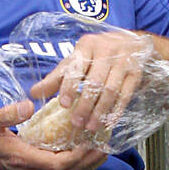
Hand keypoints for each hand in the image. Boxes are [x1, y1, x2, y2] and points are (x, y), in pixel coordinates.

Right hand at [0, 100, 108, 169]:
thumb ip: (8, 113)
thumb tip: (30, 105)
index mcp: (23, 160)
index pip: (59, 163)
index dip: (79, 156)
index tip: (93, 143)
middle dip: (89, 161)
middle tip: (107, 147)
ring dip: (84, 166)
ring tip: (101, 152)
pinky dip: (74, 168)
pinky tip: (82, 158)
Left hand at [30, 29, 152, 136]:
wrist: (134, 42)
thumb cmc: (98, 54)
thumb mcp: (77, 59)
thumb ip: (57, 77)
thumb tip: (33, 93)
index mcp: (87, 46)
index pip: (77, 67)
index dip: (69, 86)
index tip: (63, 104)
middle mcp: (106, 51)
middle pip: (95, 82)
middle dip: (85, 105)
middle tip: (76, 123)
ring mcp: (123, 62)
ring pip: (111, 91)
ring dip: (100, 111)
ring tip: (90, 127)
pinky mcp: (135, 74)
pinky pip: (125, 95)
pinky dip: (116, 111)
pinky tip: (108, 123)